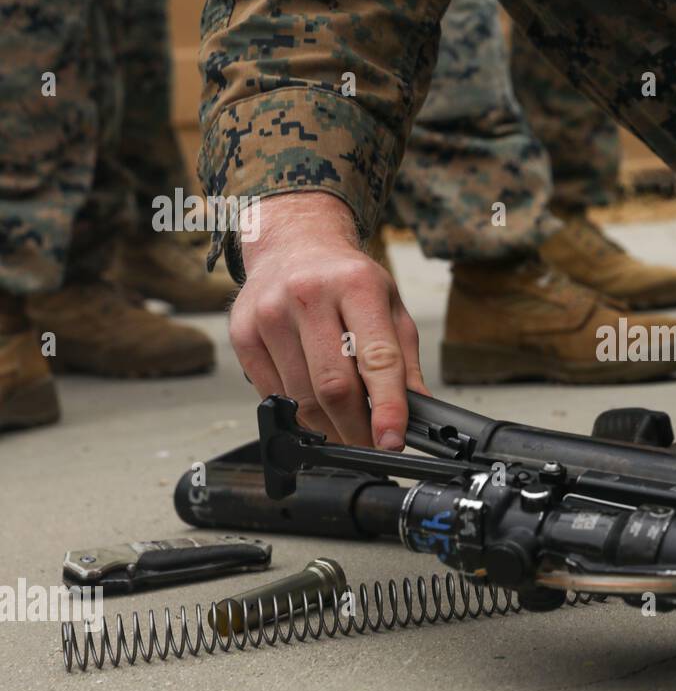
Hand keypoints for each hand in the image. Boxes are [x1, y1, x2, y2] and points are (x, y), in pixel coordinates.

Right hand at [228, 191, 427, 448]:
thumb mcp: (391, 307)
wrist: (293, 245)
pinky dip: (298, 413)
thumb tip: (417, 412)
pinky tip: (314, 409)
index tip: (392, 441)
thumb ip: (405, 360)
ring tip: (347, 430)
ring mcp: (270, 314)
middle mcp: (309, 295)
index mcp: (357, 285)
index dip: (387, 407)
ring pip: (301, 397)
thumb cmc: (347, 280)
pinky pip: (273, 394)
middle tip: (371, 445)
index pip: (377, 359)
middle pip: (333, 386)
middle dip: (356, 428)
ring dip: (328, 428)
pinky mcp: (243, 333)